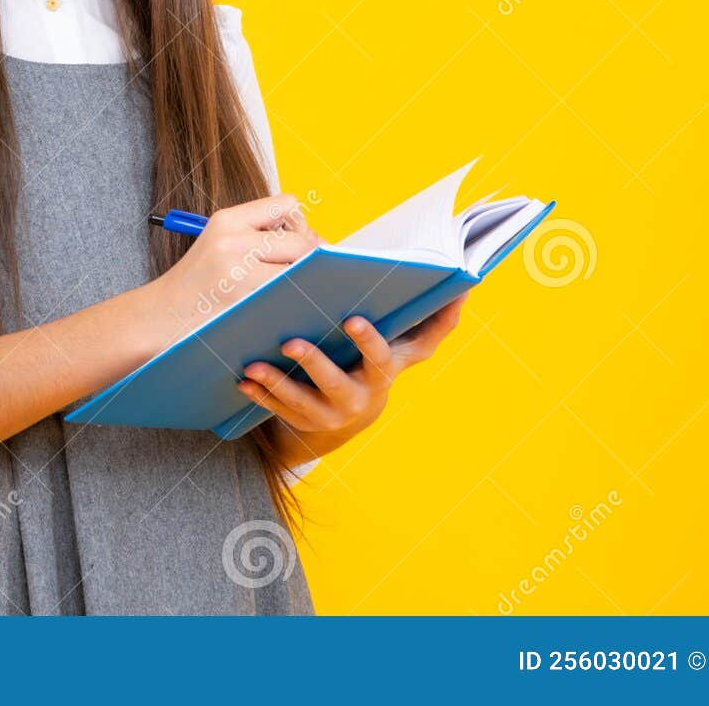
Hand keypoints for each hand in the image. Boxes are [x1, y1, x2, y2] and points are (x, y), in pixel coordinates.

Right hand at [138, 193, 319, 355]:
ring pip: (298, 268)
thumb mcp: (221, 245)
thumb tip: (318, 242)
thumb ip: (260, 236)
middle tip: (297, 274)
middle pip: (300, 240)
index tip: (294, 242)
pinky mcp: (243, 297)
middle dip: (307, 258)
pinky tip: (280, 305)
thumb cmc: (197, 284)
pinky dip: (291, 299)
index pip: (287, 205)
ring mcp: (238, 269)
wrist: (161, 316)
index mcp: (227, 219)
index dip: (299, 224)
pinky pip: (288, 293)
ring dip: (300, 281)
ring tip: (286, 290)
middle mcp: (233, 238)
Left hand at [238, 293, 467, 464]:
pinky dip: (261, 396)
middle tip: (291, 342)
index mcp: (386, 370)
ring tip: (255, 364)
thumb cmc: (372, 361)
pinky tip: (243, 380)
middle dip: (316, 364)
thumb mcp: (403, 344)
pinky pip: (279, 412)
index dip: (371, 341)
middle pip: (339, 383)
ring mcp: (333, 415)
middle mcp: (363, 397)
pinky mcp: (305, 425)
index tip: (352, 320)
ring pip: (303, 402)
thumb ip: (432, 318)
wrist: (346, 417)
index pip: (382, 356)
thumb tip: (465, 282)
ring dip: (278, 382)